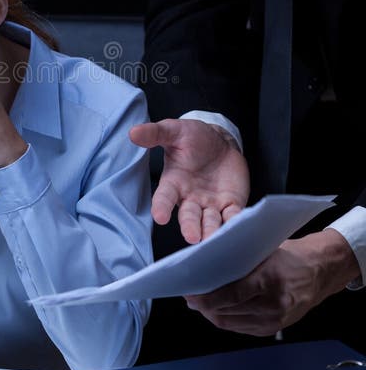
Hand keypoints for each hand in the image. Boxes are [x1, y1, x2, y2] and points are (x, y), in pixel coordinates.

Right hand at [129, 119, 248, 242]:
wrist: (220, 142)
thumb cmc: (194, 138)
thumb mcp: (175, 131)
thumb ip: (156, 133)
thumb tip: (133, 132)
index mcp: (174, 183)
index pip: (164, 198)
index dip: (161, 207)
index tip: (160, 217)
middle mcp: (190, 198)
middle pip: (188, 216)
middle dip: (190, 226)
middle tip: (192, 236)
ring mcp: (210, 203)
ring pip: (210, 221)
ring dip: (211, 230)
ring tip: (212, 238)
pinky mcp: (230, 204)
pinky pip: (232, 215)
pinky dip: (235, 220)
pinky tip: (237, 224)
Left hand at [185, 230, 360, 334]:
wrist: (318, 272)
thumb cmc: (288, 256)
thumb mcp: (262, 250)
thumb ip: (236, 260)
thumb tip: (205, 268)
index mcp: (268, 280)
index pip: (229, 296)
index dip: (206, 298)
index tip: (189, 293)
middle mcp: (272, 304)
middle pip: (227, 312)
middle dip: (204, 307)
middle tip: (190, 297)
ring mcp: (274, 320)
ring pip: (231, 324)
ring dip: (212, 315)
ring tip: (201, 304)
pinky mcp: (273, 329)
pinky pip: (241, 328)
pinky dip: (226, 320)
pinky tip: (218, 310)